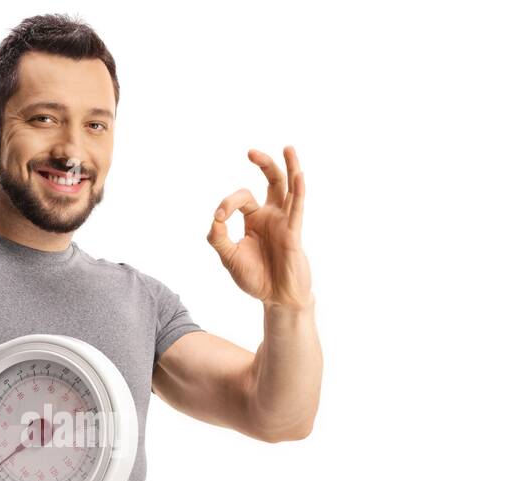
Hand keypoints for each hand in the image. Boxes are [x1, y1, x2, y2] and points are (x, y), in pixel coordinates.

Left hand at [207, 145, 313, 309]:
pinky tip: (299, 176)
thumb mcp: (229, 258)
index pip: (242, 198)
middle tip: (250, 152)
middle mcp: (272, 216)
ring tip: (288, 147)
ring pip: (289, 189)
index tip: (219, 219)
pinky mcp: (294, 233)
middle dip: (263, 164)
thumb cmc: (256, 278)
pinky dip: (298, 192)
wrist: (276, 299)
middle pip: (272, 182)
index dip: (227, 204)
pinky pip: (297, 209)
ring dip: (289, 168)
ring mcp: (285, 223)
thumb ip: (219, 238)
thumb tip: (215, 218)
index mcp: (256, 219)